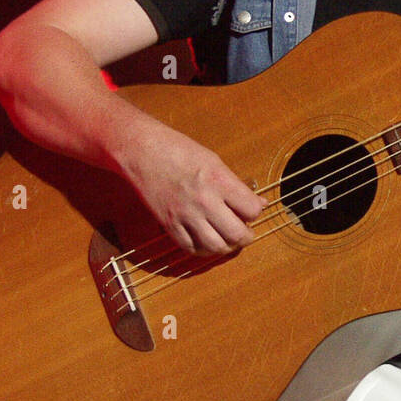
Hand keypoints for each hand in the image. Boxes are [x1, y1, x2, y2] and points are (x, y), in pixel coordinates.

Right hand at [115, 123, 266, 255]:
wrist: (142, 151)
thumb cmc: (179, 150)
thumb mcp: (215, 161)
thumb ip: (236, 185)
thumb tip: (258, 203)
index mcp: (219, 181)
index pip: (251, 210)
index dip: (256, 212)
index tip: (252, 210)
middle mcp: (204, 201)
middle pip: (236, 234)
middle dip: (247, 237)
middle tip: (246, 233)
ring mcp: (185, 215)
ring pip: (215, 246)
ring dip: (227, 247)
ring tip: (229, 240)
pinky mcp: (170, 224)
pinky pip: (191, 248)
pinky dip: (203, 249)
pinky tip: (207, 241)